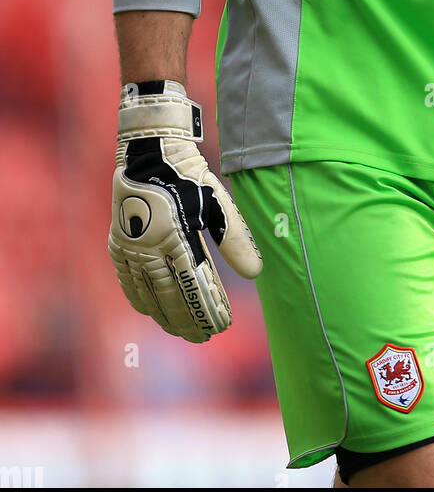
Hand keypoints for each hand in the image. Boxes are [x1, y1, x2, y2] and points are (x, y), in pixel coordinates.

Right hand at [108, 80, 262, 341]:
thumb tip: (256, 273)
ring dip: (163, 315)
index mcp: (174, 238)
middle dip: (186, 321)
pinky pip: (127, 282)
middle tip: (203, 338)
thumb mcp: (216, 203)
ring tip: (180, 330)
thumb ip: (235, 238)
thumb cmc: (188, 176)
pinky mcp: (118, 245)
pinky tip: (149, 311)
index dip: (205, 310)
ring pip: (146, 294)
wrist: (148, 153)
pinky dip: (140, 299)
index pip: (192, 287)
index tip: (221, 326)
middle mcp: (147, 248)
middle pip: (168, 297)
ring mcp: (129, 249)